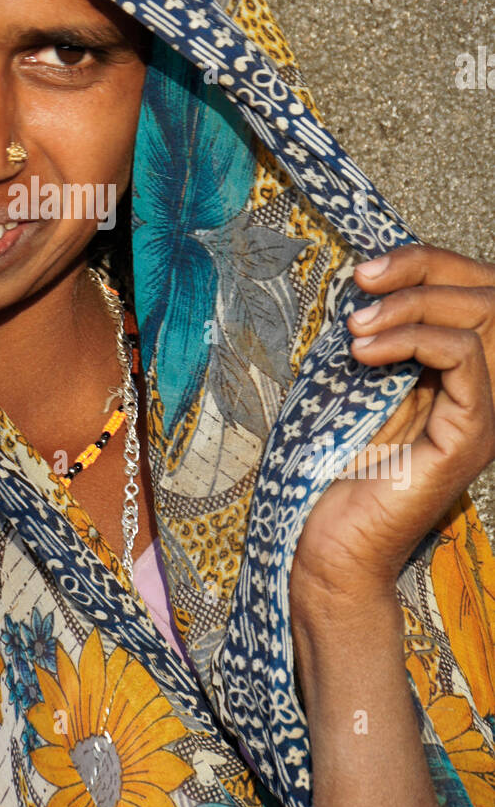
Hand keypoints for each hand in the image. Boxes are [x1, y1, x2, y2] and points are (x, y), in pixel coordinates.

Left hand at [291, 243, 494, 616]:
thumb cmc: (329, 464)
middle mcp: (478, 389)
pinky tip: (366, 352)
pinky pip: (465, 359)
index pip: (468, 291)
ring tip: (355, 327)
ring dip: (409, 306)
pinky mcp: (470, 436)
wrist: (326, 543)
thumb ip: (374, 334)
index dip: (424, 263)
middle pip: (483, 295)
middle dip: (419, 271)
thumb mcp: (351, 379)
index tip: (365, 268)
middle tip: (360, 284)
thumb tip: (365, 278)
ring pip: (478, 320)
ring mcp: (480, 414)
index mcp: (452, 372)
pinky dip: (414, 340)